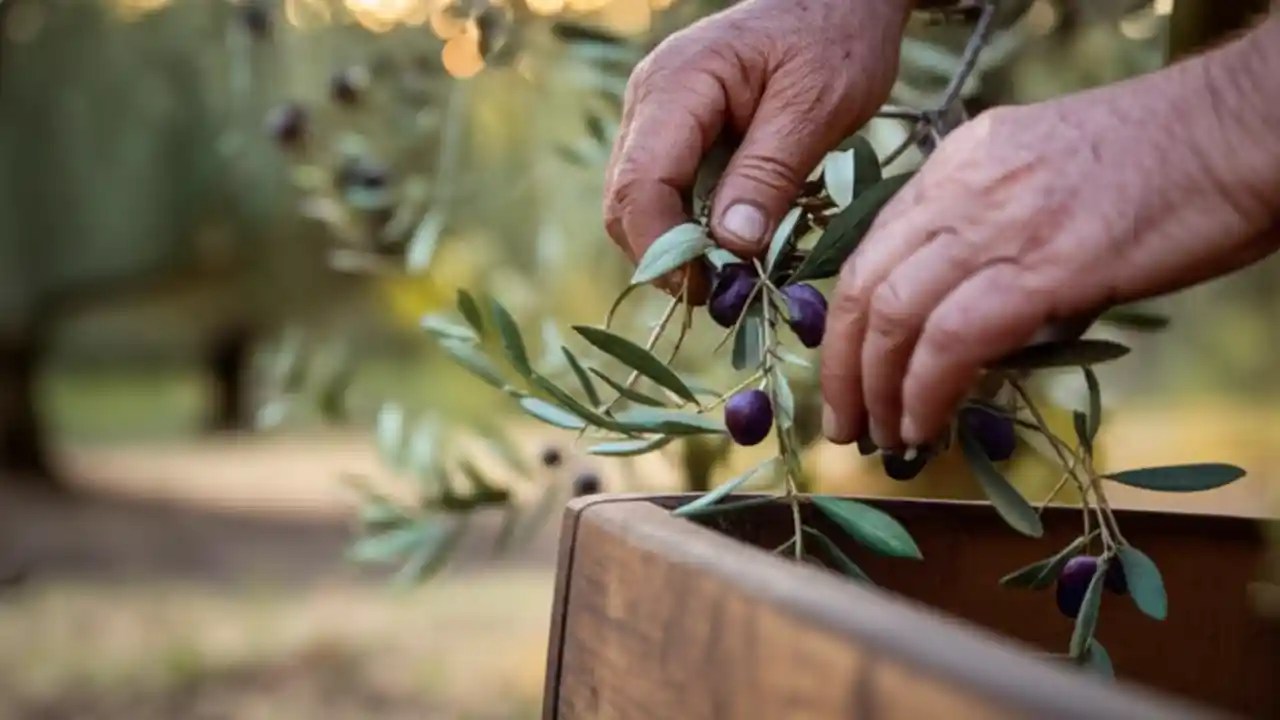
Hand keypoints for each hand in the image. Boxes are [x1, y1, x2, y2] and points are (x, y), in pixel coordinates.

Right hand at [603, 0, 911, 293]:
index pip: (641, 182)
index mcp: (679, 84)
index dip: (664, 248)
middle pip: (625, 200)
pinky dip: (686, 228)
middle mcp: (650, 99)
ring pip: (636, 202)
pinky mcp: (672, 132)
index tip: (709, 290)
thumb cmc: (835, 40)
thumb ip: (770, 173)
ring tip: (729, 276)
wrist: (840, 0)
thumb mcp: (818, 105)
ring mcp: (655, 115)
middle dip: (664, 257)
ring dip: (674, 248)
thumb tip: (731, 245)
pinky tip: (727, 245)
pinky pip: (661, 191)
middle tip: (721, 296)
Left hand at [819, 32, 1279, 451]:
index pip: (873, 249)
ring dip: (876, 389)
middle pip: (866, 285)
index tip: (847, 371)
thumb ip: (995, 231)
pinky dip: (925, 392)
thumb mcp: (1046, 176)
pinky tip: (924, 426)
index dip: (848, 322)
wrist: (1240, 130)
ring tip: (880, 437)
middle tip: (844, 421)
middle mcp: (963, 187)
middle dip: (843, 366)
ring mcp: (1000, 224)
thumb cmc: (1166, 161)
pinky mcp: (1046, 268)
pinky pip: (953, 339)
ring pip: (895, 314)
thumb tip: (972, 313)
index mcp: (961, 163)